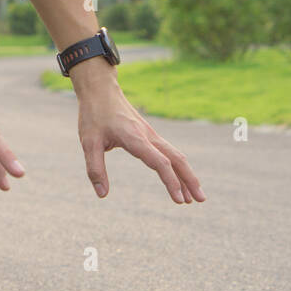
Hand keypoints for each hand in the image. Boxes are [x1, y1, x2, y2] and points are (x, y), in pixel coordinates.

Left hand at [73, 59, 204, 203]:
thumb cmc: (94, 116)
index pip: (160, 163)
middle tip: (201, 200)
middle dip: (190, 180)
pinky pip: (168, 153)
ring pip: (176, 156)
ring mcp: (151, 135)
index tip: (179, 200)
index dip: (171, 182)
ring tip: (193, 197)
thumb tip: (102, 194)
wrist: (101, 90)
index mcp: (136, 139)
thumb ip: (95, 169)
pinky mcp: (149, 135)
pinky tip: (179, 178)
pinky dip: (177, 167)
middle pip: (177, 159)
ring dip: (186, 175)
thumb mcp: (89, 143)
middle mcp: (149, 136)